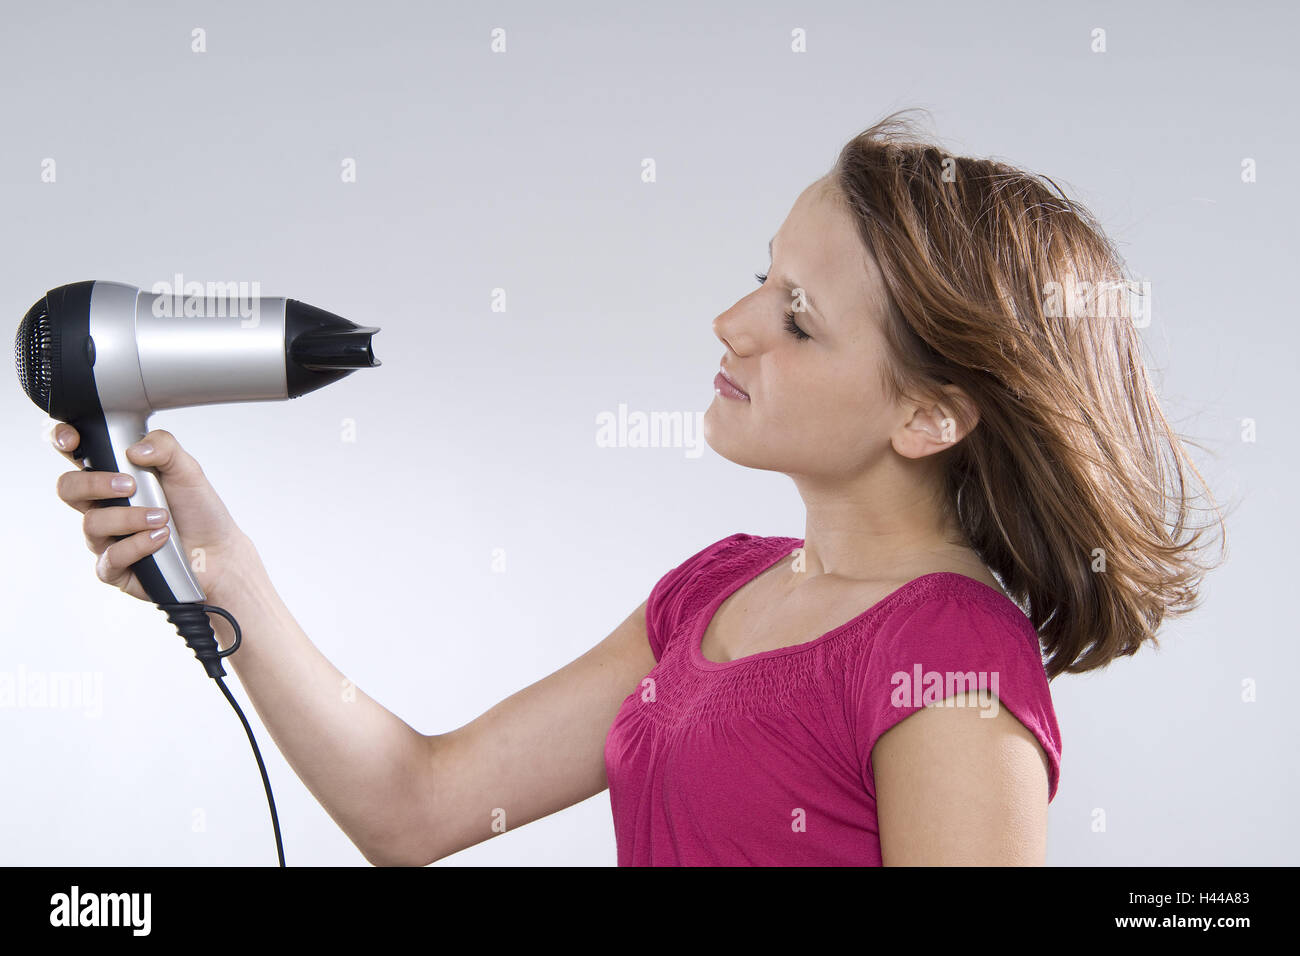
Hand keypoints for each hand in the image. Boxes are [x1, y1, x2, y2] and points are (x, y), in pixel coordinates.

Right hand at [51, 425, 254, 603]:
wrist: (218, 551)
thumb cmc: (197, 510)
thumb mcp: (188, 470)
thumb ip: (164, 448)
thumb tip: (135, 449)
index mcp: (114, 475)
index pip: (74, 453)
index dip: (62, 440)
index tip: (73, 440)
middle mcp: (102, 505)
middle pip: (68, 488)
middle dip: (94, 483)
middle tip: (130, 485)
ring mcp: (104, 537)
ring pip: (91, 524)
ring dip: (130, 518)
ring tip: (162, 517)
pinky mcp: (113, 568)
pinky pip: (110, 558)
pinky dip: (138, 545)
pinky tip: (160, 538)